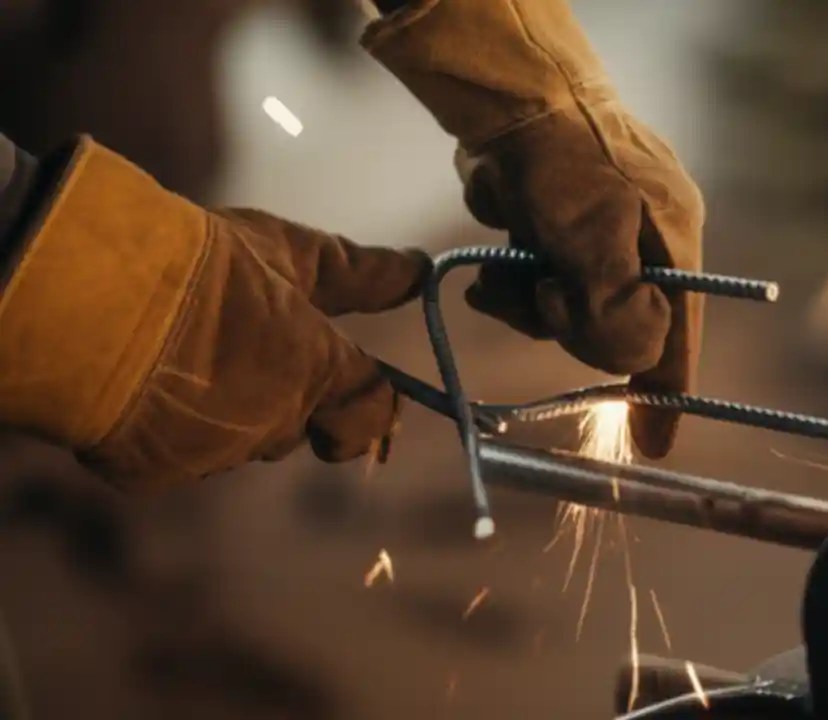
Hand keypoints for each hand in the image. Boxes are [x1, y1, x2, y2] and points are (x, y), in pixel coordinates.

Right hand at [0, 140, 428, 488]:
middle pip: (296, 424)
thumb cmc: (200, 263)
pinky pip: (177, 456)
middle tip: (231, 345)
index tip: (346, 389)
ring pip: (236, 441)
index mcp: (318, 369)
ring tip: (175, 355)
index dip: (367, 405)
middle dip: (277, 394)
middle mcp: (277, 422)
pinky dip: (165, 429)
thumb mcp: (288, 253)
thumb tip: (422, 270)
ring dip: (220, 410)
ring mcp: (217, 453)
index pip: (371, 409)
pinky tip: (139, 385)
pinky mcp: (157, 472)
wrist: (93, 295)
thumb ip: (360, 274)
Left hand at [364, 0, 704, 457]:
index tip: (654, 447)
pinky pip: (539, 291)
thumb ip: (616, 309)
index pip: (678, 339)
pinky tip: (491, 276)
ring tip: (505, 278)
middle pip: (615, 331)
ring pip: (568, 315)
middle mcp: (643, 251)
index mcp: (675, 249)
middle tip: (544, 296)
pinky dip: (513, 291)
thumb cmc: (565, 162)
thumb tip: (634, 365)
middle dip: (572, 326)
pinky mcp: (556, 238)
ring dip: (531, 309)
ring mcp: (599, 244)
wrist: (512, 101)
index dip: (664, 395)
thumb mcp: (594, 239)